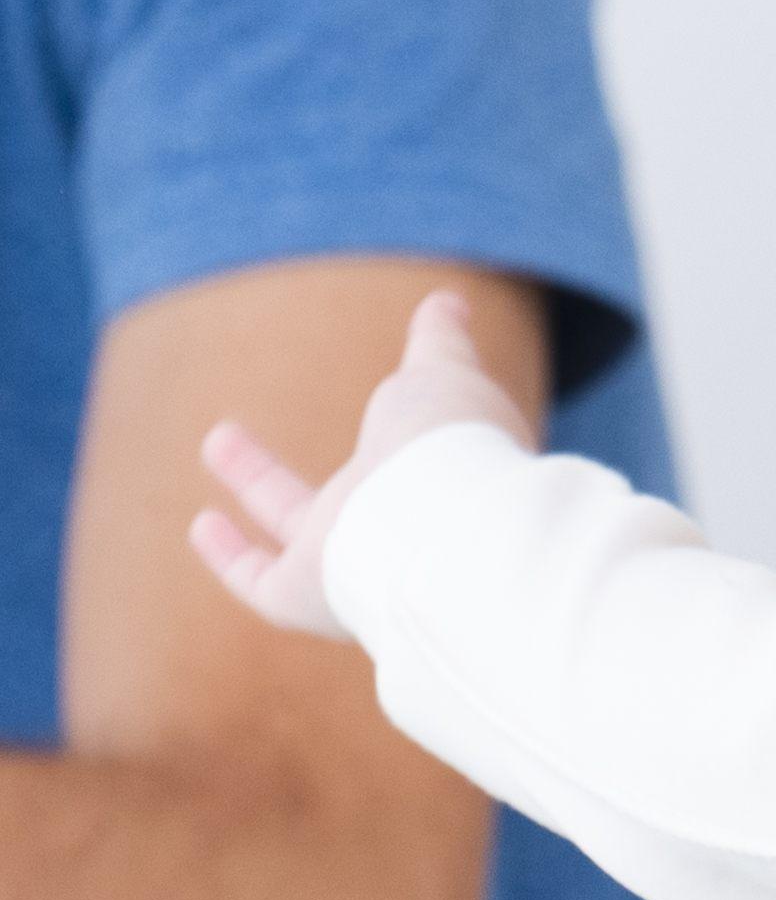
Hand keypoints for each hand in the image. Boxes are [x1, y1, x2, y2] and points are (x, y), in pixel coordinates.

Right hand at [188, 292, 535, 638]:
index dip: (395, 420)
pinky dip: (231, 557)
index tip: (383, 388)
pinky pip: (262, 583)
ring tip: (217, 437)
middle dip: (292, 461)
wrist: (443, 525)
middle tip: (232, 428)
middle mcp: (397, 526)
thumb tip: (449, 301)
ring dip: (256, 485)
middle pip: (341, 498)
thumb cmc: (451, 446)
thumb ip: (441, 341)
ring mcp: (352, 566)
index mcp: (438, 477)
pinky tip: (201, 523)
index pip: (411, 453)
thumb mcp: (443, 372)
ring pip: (297, 531)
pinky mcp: (308, 598)